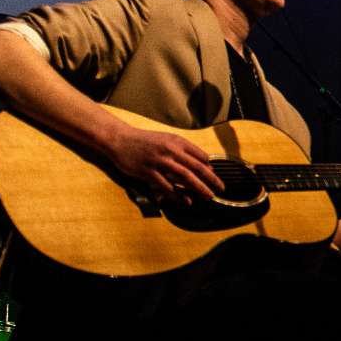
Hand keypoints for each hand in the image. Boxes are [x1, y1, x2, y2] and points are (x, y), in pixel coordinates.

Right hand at [106, 126, 224, 204]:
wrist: (120, 139)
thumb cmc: (144, 141)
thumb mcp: (165, 140)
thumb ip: (181, 149)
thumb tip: (199, 162)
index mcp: (176, 141)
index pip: (200, 156)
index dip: (210, 168)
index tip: (214, 176)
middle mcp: (170, 150)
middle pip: (196, 167)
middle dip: (211, 179)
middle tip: (221, 189)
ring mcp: (159, 161)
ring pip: (185, 177)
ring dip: (199, 188)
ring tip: (209, 196)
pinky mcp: (148, 172)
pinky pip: (167, 186)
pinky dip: (179, 195)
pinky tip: (187, 201)